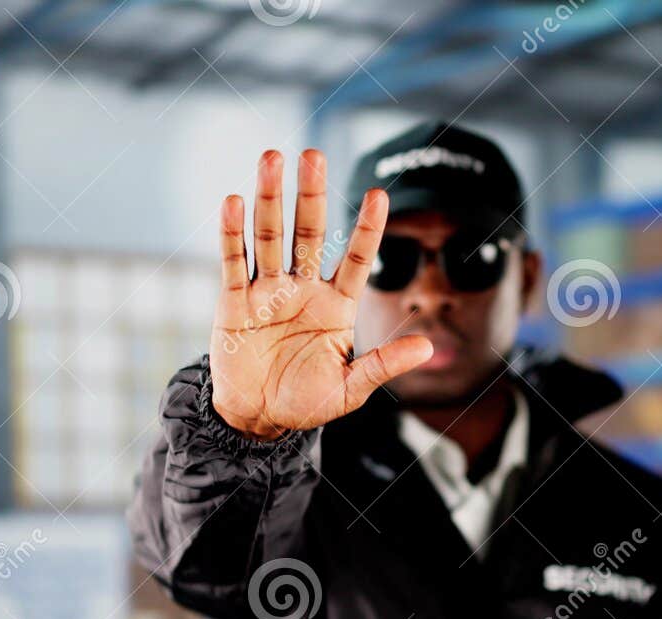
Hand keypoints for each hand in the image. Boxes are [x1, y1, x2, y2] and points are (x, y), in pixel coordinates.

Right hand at [210, 149, 432, 440]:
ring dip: (270, 199)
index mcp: (336, 305)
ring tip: (271, 158)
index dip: (367, 229)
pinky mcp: (233, 303)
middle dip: (311, 195)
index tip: (379, 195)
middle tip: (312, 155)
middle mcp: (303, 289)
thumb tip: (429, 348)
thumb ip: (383, 365)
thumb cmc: (306, 401)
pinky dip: (232, 234)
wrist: (256, 419)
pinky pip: (232, 263)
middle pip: (309, 233)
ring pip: (270, 237)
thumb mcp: (350, 389)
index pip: (356, 259)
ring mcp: (267, 291)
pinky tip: (235, 202)